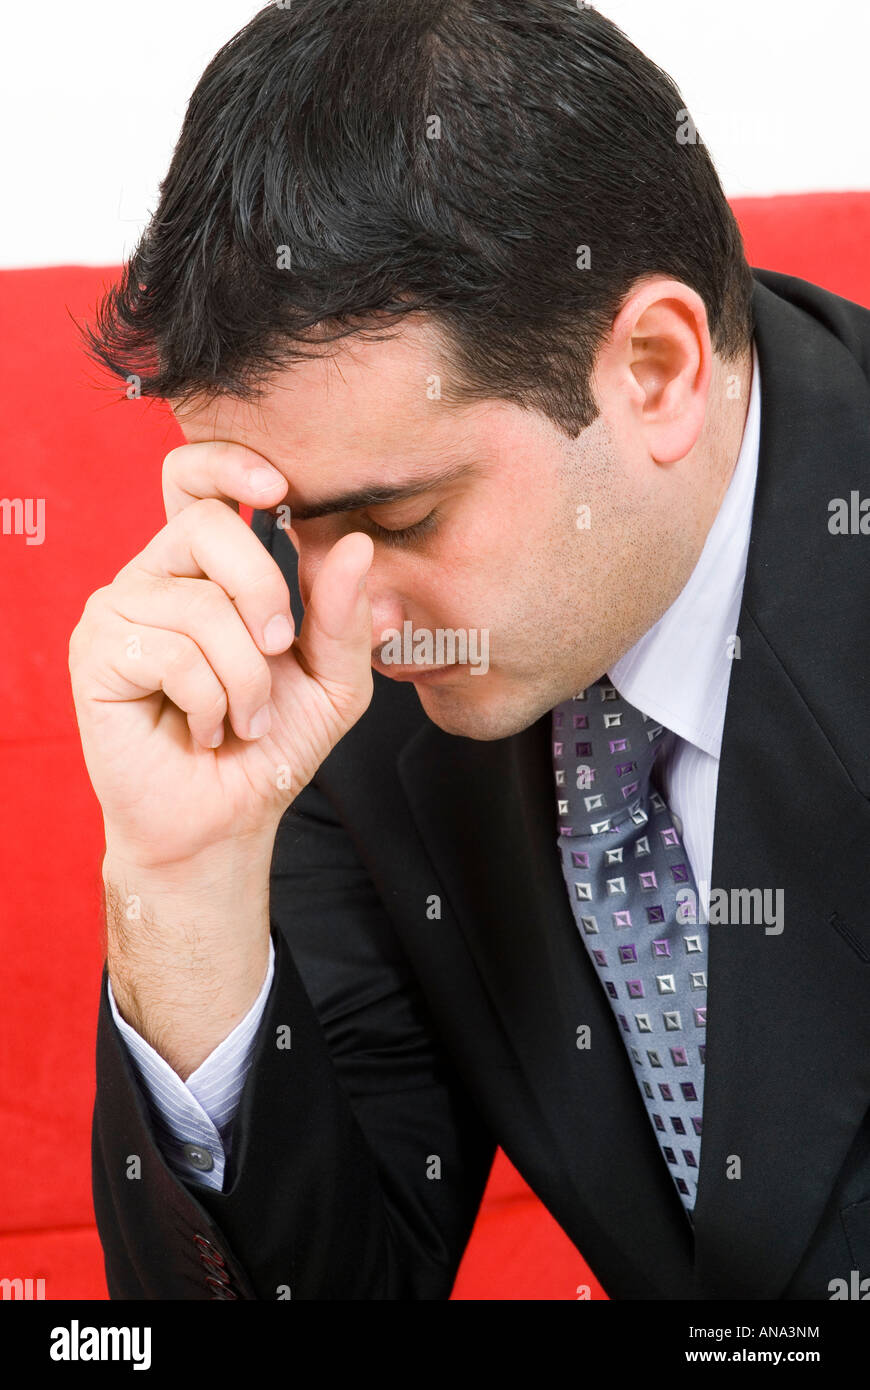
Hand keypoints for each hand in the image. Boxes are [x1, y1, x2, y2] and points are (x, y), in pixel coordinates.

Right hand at [69, 441, 373, 870]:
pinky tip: (207, 730)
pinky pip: (172, 652)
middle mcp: (155, 575)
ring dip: (245, 678)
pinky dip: (211, 701)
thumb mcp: (334, 679)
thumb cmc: (271, 745)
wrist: (225, 820)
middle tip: (280, 651)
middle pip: (206, 525)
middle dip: (265, 593)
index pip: (194, 478)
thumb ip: (344, 614)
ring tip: (244, 719)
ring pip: (200, 605)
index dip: (228, 463)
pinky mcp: (96, 654)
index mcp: (205, 567)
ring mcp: (119, 611)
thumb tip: (355, 544)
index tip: (281, 490)